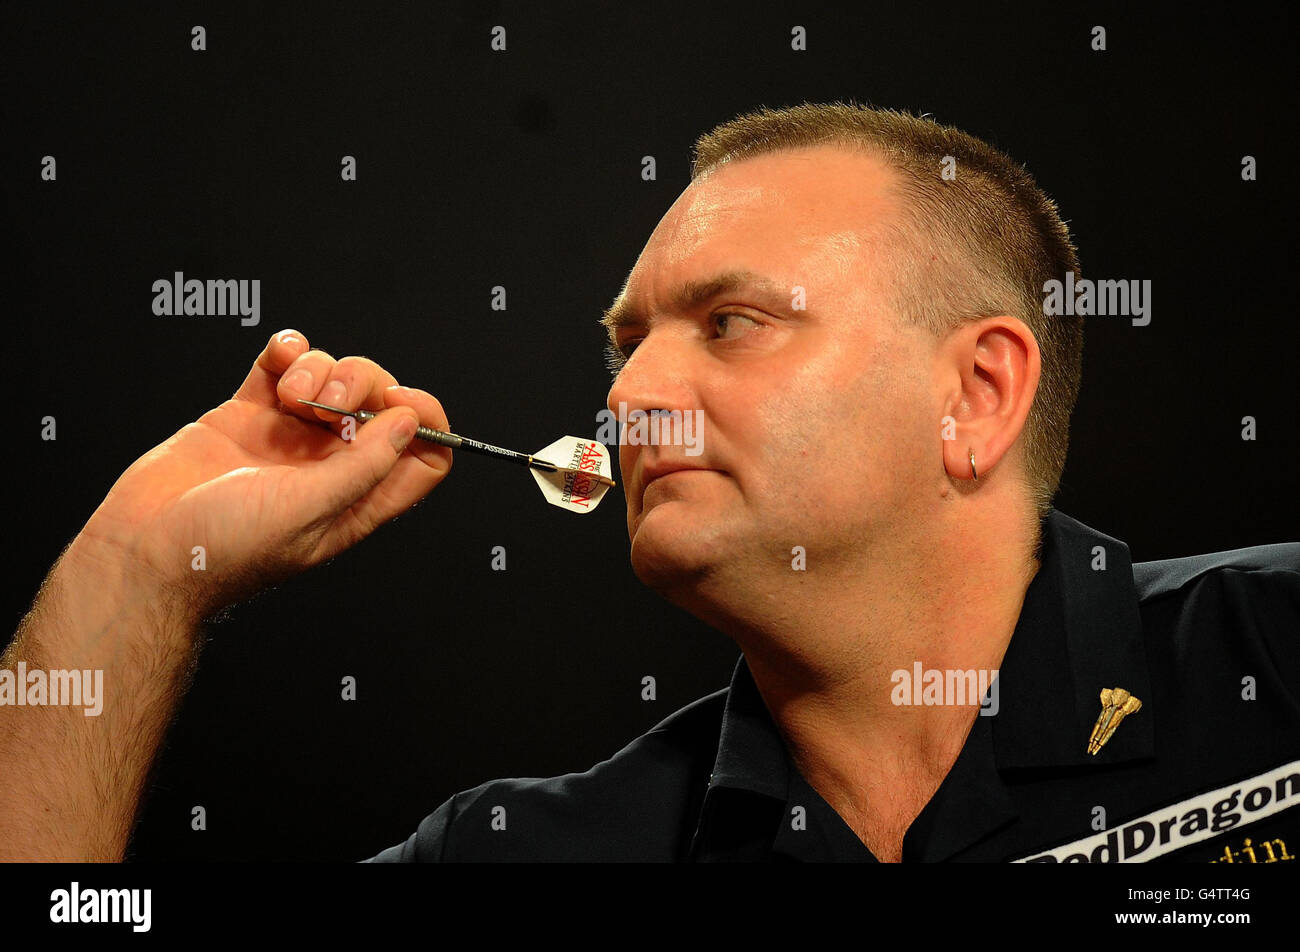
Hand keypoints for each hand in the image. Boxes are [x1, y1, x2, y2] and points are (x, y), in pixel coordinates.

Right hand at [76, 329, 452, 618]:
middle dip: (362, 384)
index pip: (424, 457)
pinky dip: (288, 352)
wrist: (144, 549)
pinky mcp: (249, 414)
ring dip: (319, 370)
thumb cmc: (225, 549)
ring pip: (333, 379)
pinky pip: (282, 367)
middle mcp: (331, 467)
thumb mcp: (310, 511)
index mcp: (359, 501)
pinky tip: (279, 359)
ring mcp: (290, 438)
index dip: (426, 421)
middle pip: (380, 406)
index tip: (401, 401)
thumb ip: (367, 467)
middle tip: (328, 402)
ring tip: (288, 396)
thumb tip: (412, 423)